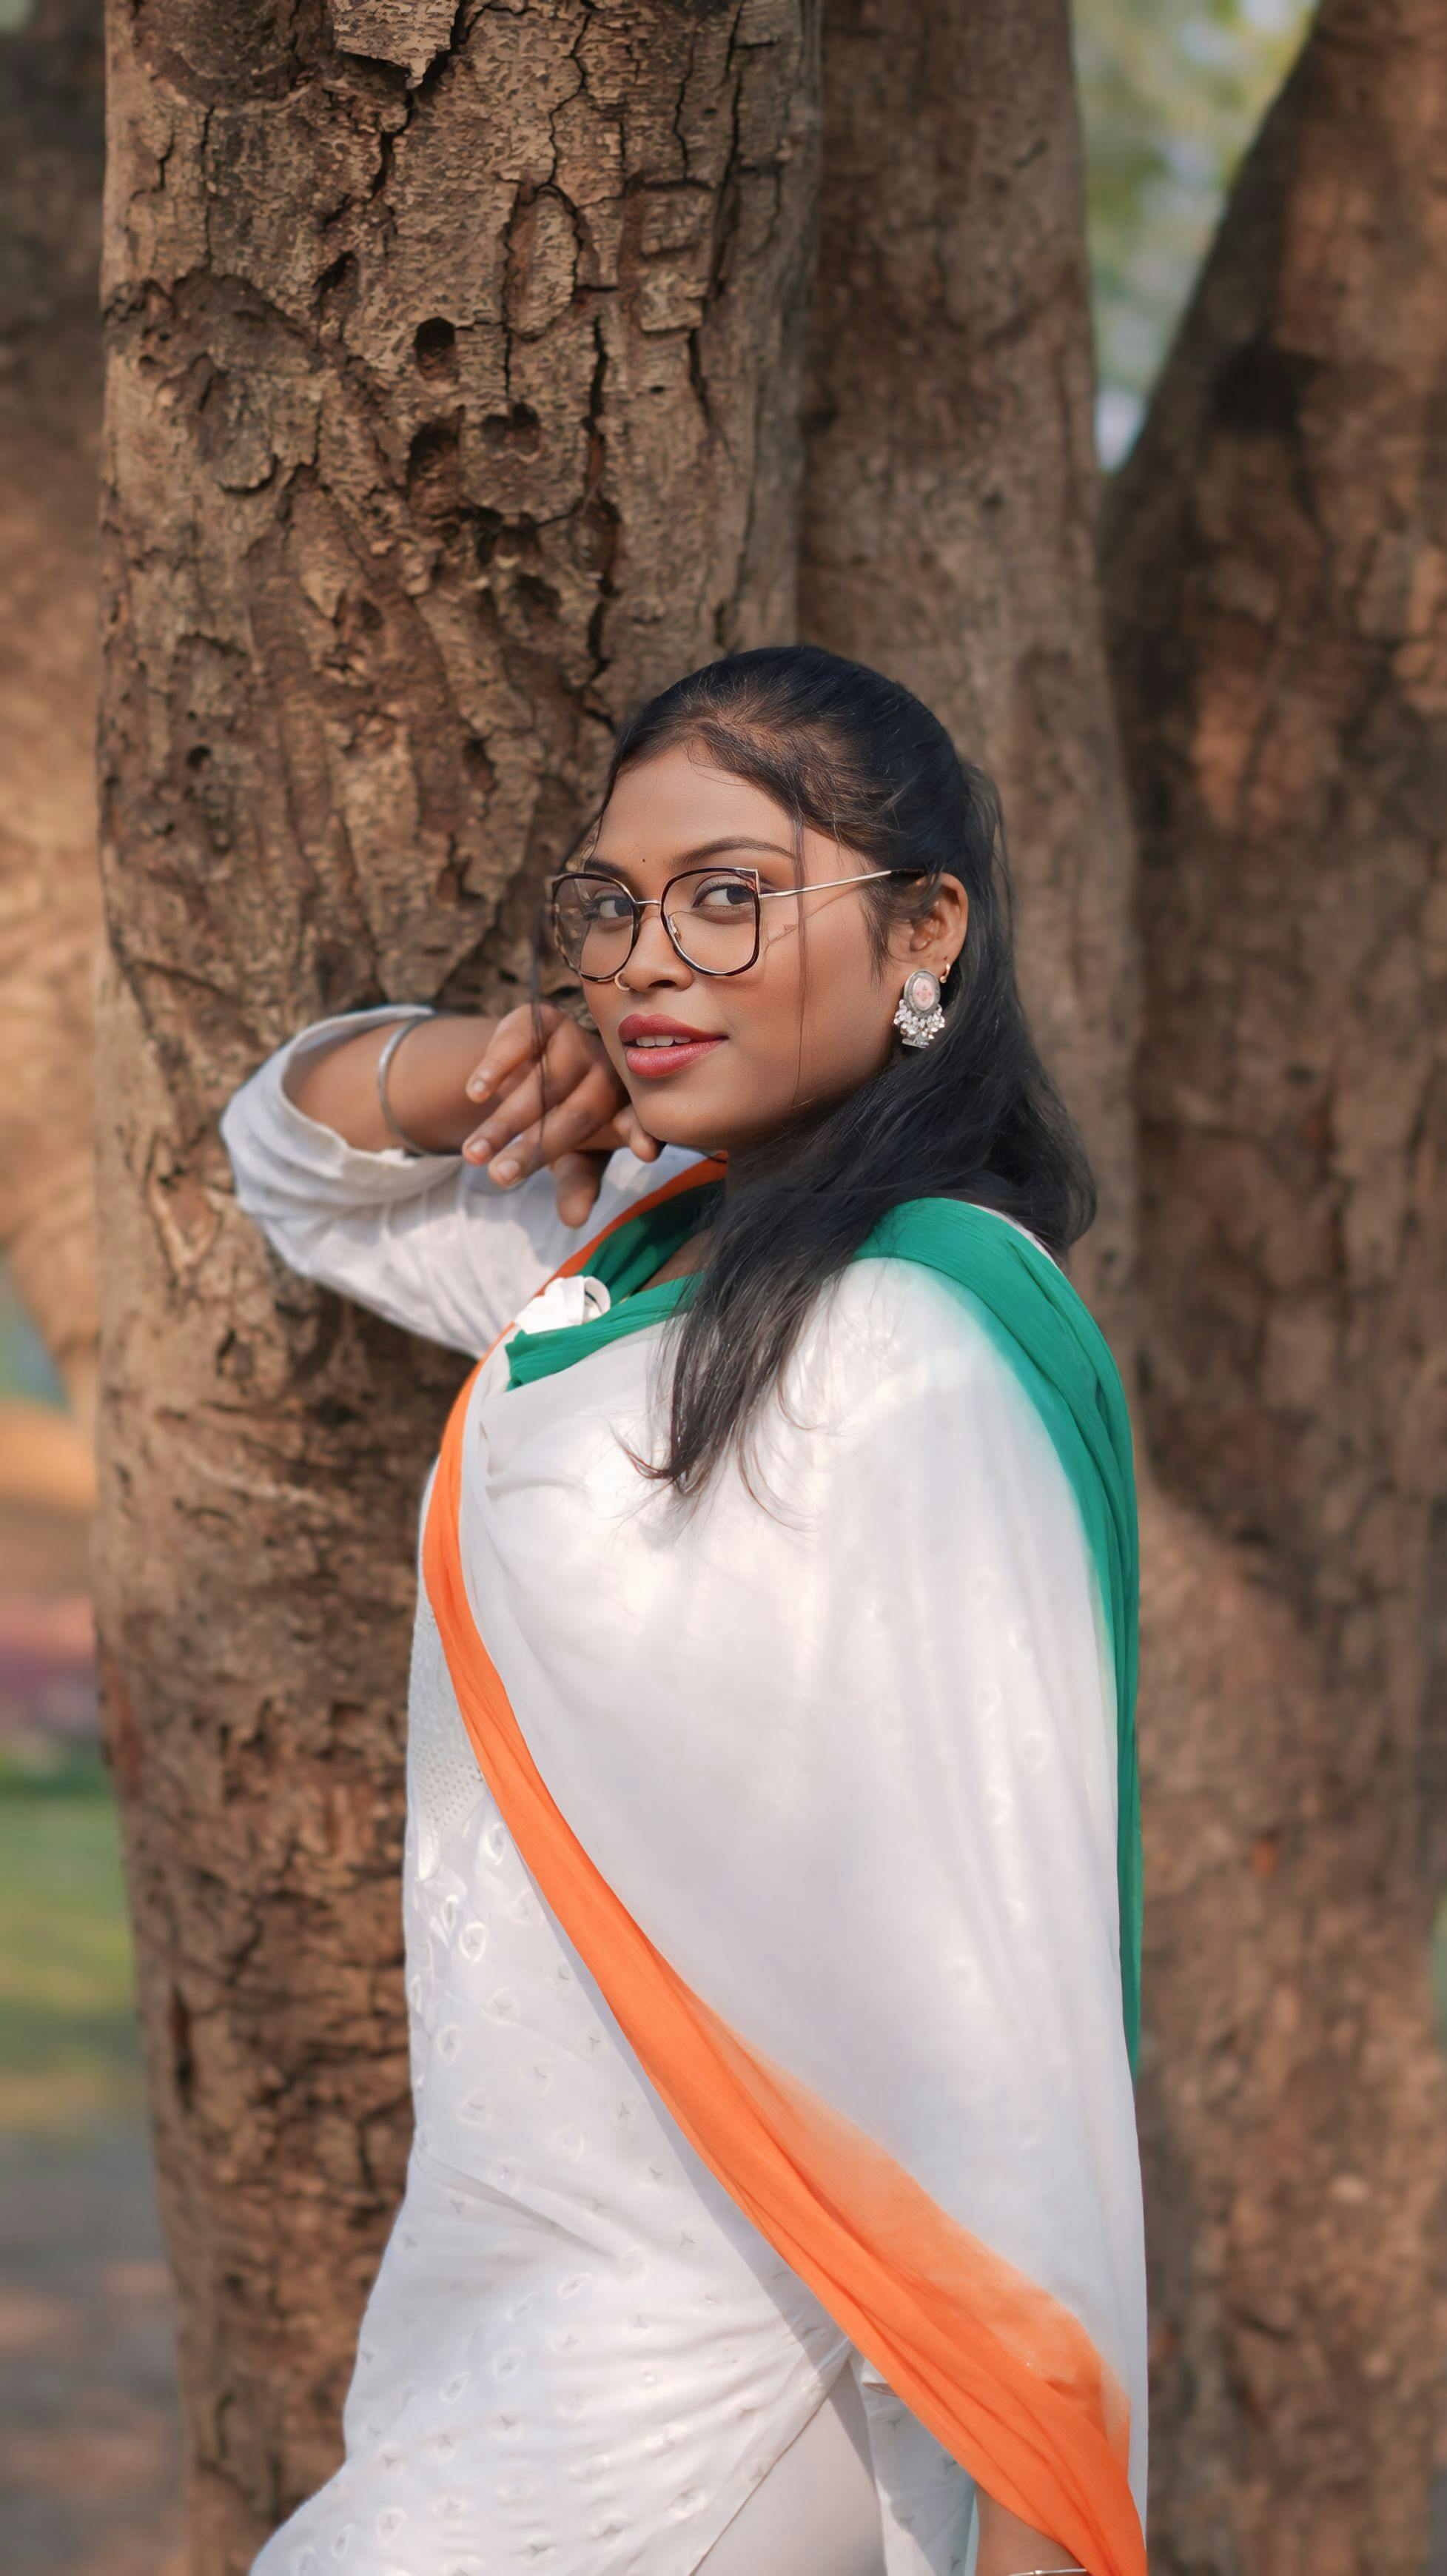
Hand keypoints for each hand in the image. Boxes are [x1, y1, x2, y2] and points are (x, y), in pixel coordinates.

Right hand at [461, 1002, 661, 1226]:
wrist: (532, 1073)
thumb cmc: (564, 1124)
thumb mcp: (573, 1158)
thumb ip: (578, 1184)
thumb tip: (574, 1219)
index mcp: (628, 1109)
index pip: (639, 1123)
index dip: (642, 1134)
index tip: (645, 1151)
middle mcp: (609, 1073)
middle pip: (579, 1113)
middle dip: (536, 1148)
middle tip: (500, 1177)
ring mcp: (578, 1043)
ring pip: (543, 1084)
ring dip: (504, 1121)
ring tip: (473, 1155)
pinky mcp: (544, 1020)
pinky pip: (522, 1038)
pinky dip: (496, 1066)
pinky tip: (475, 1093)